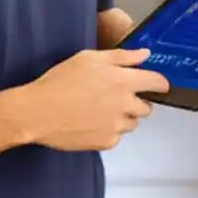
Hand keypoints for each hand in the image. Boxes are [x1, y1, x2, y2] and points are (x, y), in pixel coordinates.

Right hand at [12, 48, 169, 151]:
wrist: (37, 112)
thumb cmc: (60, 81)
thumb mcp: (90, 58)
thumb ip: (122, 57)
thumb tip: (145, 55)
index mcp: (123, 81)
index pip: (157, 83)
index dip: (160, 83)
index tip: (158, 85)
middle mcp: (125, 105)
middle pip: (146, 107)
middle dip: (136, 102)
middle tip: (115, 97)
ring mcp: (116, 126)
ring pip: (132, 123)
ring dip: (123, 117)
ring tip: (99, 110)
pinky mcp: (106, 142)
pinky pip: (116, 137)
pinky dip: (108, 131)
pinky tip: (90, 123)